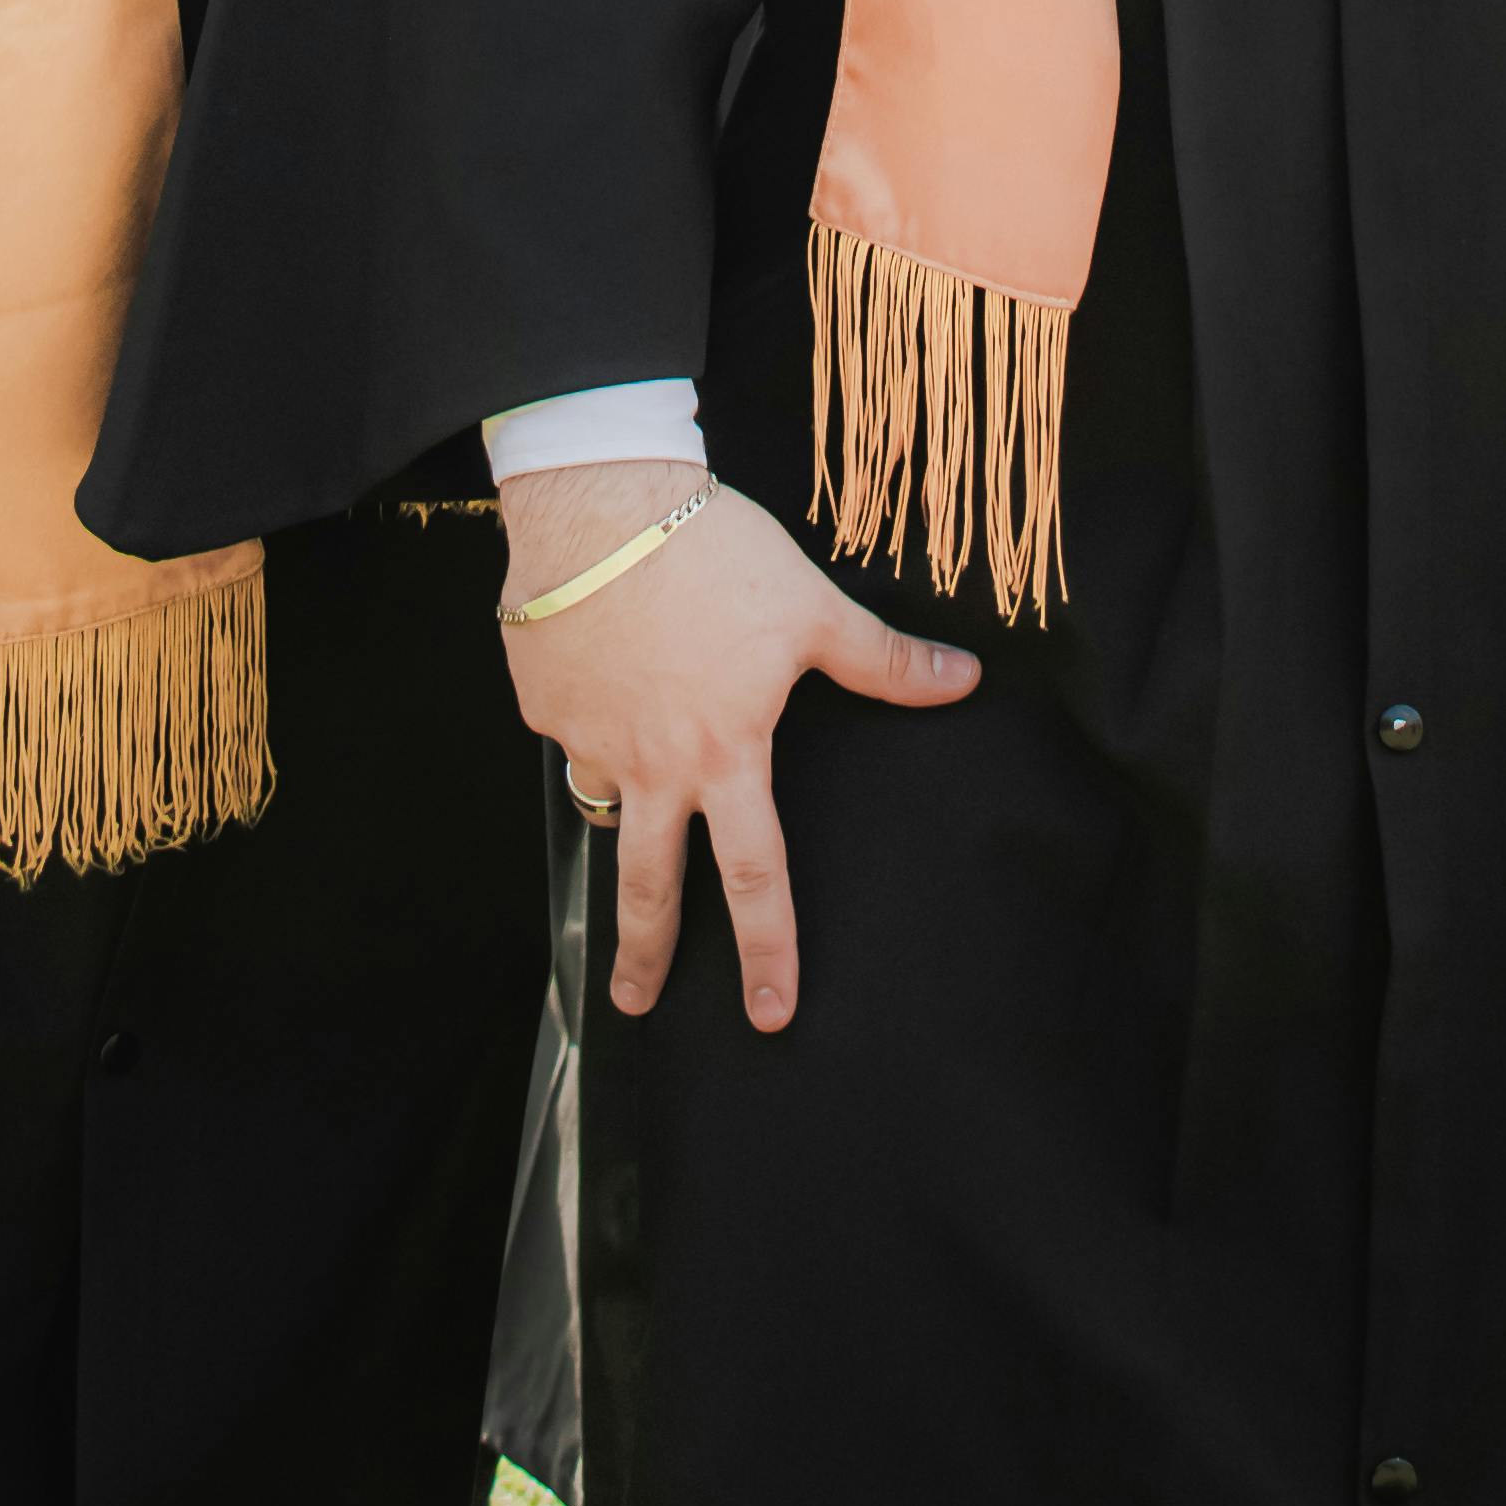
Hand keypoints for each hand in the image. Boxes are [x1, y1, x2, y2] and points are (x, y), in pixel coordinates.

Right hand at [495, 461, 974, 1036]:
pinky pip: (568, 727)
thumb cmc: (715, 549)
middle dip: (645, 956)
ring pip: (600, 801)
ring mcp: (587, 737)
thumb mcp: (811, 606)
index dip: (768, 948)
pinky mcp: (541, 702)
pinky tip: (599, 668)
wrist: (603, 494)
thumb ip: (883, 661)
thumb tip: (964, 681)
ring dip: (614, 816)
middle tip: (637, 1005)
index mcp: (724, 751)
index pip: (754, 875)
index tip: (771, 1011)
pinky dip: (586, 713)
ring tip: (622, 807)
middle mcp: (651, 764)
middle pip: (647, 886)